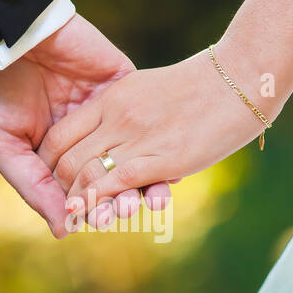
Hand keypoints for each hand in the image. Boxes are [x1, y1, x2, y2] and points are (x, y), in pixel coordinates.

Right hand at [0, 13, 172, 237]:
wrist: (10, 34)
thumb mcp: (3, 146)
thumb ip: (34, 188)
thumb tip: (65, 230)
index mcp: (53, 154)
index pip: (81, 190)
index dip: (92, 208)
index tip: (99, 220)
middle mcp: (83, 137)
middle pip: (112, 177)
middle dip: (121, 198)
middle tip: (127, 210)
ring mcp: (107, 112)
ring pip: (135, 155)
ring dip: (143, 179)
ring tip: (143, 195)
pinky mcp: (124, 86)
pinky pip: (148, 121)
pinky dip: (158, 145)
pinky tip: (165, 166)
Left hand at [37, 48, 275, 226]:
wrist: (242, 75)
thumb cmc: (204, 84)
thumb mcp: (150, 88)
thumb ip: (126, 109)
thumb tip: (115, 135)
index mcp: (112, 96)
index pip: (61, 135)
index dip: (49, 163)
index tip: (51, 180)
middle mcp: (118, 116)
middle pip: (68, 159)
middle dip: (58, 189)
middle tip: (59, 208)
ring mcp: (138, 136)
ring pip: (87, 176)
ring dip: (76, 203)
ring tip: (73, 217)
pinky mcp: (162, 157)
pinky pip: (116, 183)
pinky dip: (98, 202)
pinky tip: (91, 214)